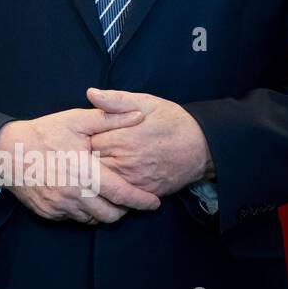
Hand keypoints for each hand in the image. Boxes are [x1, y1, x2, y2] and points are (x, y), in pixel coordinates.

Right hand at [0, 107, 161, 224]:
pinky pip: (73, 218)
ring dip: (103, 211)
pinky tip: (81, 197)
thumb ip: (109, 118)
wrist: (5, 152)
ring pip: (93, 219)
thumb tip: (139, 115)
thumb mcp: (75, 120)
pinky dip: (82, 211)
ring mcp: (61, 206)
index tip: (154, 203)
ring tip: (106, 198)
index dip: (142, 201)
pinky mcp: (49, 213)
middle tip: (127, 199)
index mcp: (86, 172)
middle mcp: (75, 194)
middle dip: (124, 210)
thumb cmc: (43, 134)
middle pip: (111, 215)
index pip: (123, 195)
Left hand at [86, 88, 212, 198]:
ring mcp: (135, 181)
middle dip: (87, 156)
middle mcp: (126, 163)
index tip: (86, 134)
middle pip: (92, 163)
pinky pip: (119, 194)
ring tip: (98, 162)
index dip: (85, 137)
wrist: (202, 147)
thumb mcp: (146, 103)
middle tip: (87, 150)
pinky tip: (111, 177)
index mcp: (123, 139)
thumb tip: (91, 93)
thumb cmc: (172, 121)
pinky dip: (112, 187)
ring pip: (103, 181)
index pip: (88, 141)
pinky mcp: (143, 192)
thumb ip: (116, 100)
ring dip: (98, 172)